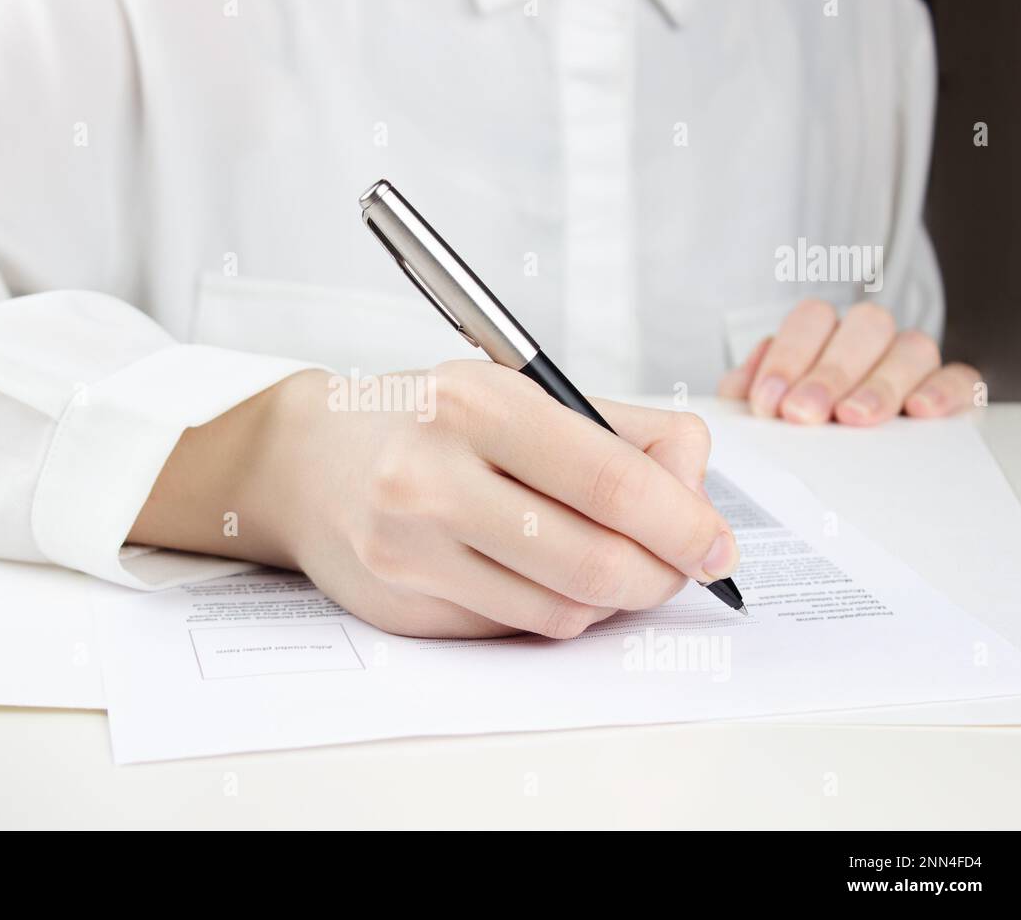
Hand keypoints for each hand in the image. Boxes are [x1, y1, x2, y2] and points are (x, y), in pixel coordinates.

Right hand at [131, 362, 738, 638]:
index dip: (684, 524)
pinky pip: (517, 630)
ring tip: (607, 560)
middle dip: (661, 575)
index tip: (716, 544)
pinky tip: (541, 574)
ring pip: (563, 612)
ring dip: (610, 597)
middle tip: (679, 565)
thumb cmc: (422, 419)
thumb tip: (695, 493)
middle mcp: (432, 480)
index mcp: (472, 405)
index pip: (610, 483)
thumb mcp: (516, 390)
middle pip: (596, 564)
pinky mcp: (404, 610)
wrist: (304, 461)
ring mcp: (411, 554)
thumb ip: (621, 431)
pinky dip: (553, 610)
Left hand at [718, 299, 980, 425]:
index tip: (768, 402)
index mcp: (822, 335)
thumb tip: (738, 389)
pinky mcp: (952, 394)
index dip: (788, 357)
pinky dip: (944, 391)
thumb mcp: (763, 412)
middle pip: (865, 327)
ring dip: (880, 384)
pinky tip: (920, 411)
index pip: (811, 320)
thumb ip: (745, 395)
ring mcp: (912, 363)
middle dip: (829, 372)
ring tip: (853, 417)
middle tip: (803, 413)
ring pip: (912, 348)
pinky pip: (961, 378)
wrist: (845, 468)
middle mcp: (869, 340)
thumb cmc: (799, 426)